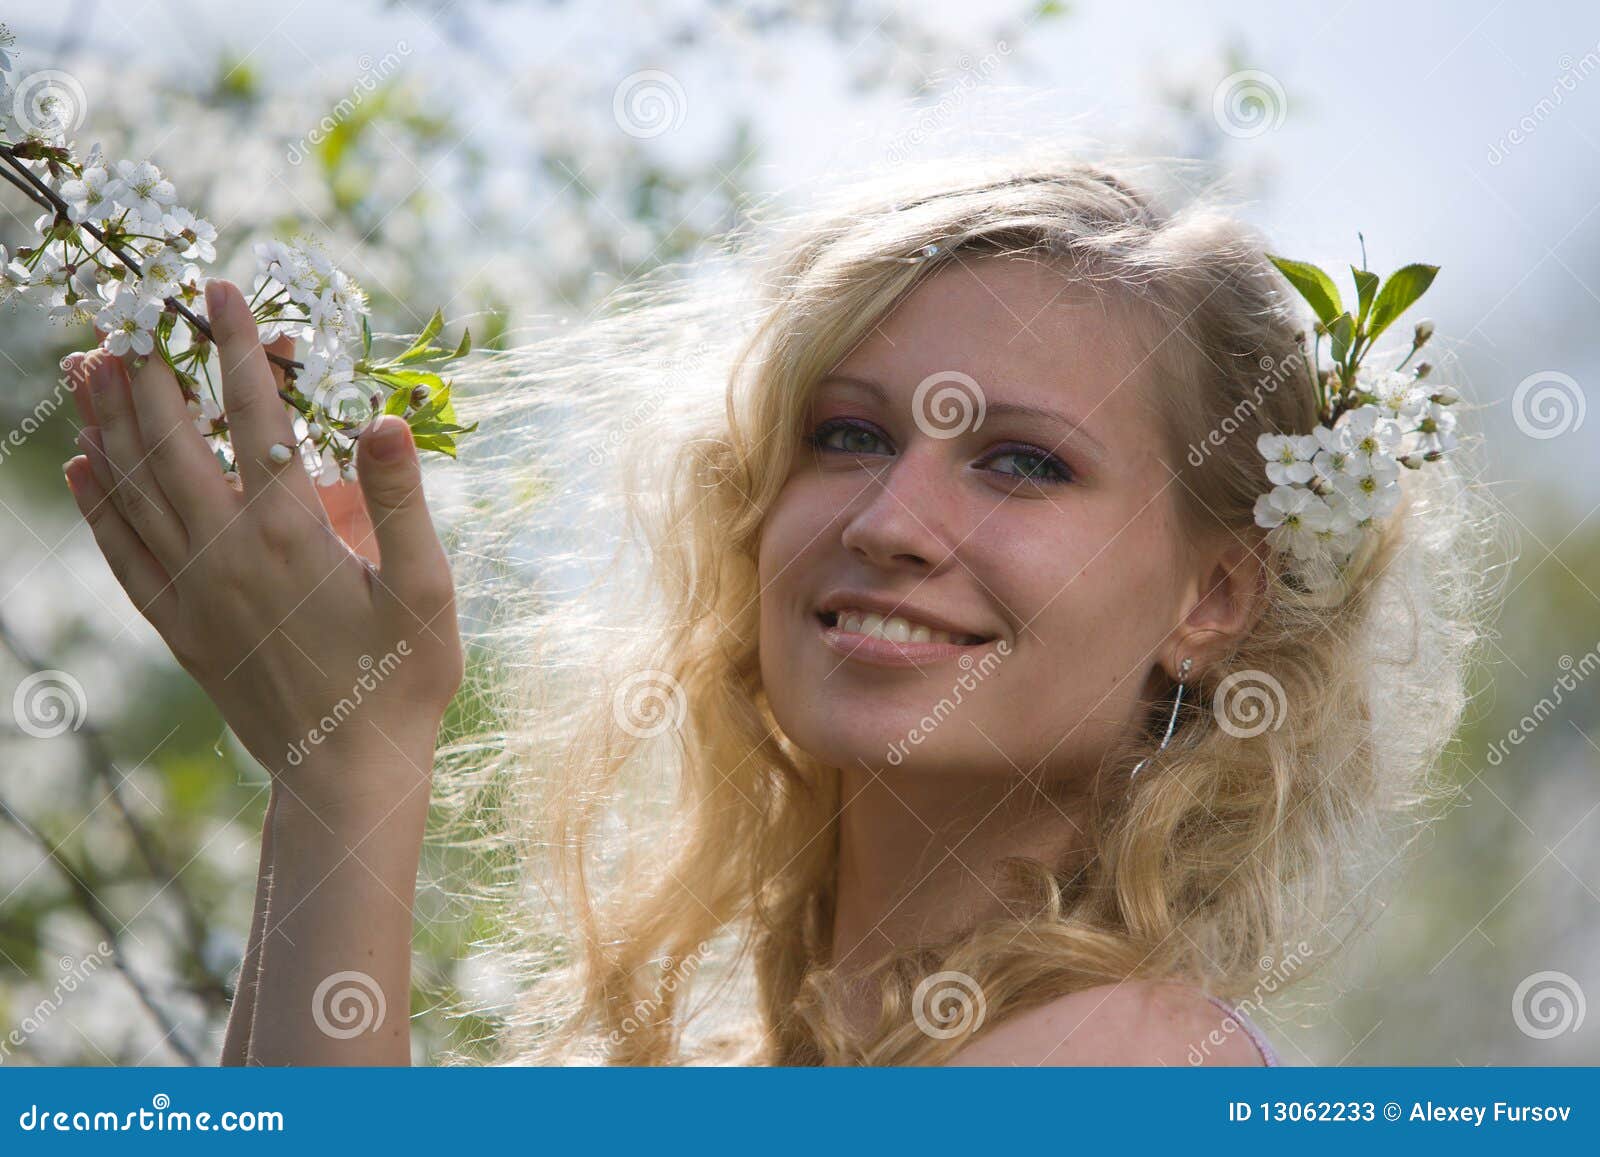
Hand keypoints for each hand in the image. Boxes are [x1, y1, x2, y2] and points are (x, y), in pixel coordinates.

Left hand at [61, 279, 462, 810]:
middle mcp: (225, 552)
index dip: (239, 346)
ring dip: (108, 421)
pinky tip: (82, 467)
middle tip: (126, 311)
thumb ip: (399, 499)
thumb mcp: (426, 587)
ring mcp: (192, 591)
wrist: (348, 771)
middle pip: (171, 440)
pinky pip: (122, 552)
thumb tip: (384, 417)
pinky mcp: (178, 626)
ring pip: (133, 488)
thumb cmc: (402, 679)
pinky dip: (97, 504)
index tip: (220, 288)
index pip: (256, 416)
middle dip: (148, 369)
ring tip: (86, 364)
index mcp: (289, 533)